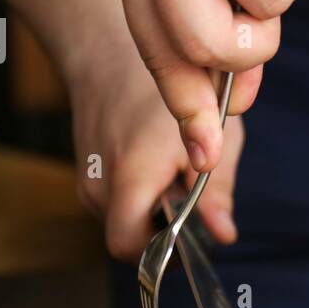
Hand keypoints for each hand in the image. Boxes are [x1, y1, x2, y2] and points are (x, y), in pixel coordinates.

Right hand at [70, 57, 243, 260]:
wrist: (108, 55)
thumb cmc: (165, 93)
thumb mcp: (211, 135)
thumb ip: (217, 190)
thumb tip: (224, 235)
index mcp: (131, 176)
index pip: (127, 246)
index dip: (159, 253)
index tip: (186, 236)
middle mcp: (99, 184)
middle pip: (128, 239)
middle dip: (160, 231)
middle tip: (185, 199)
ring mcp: (86, 181)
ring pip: (121, 222)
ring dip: (149, 213)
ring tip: (169, 175)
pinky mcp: (84, 175)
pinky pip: (114, 204)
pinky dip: (136, 197)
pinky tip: (152, 168)